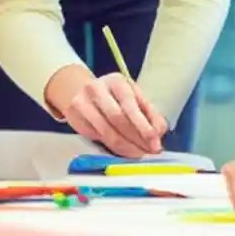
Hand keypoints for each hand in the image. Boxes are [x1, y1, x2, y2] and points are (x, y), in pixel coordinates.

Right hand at [48, 68, 166, 157]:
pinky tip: (124, 151)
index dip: (143, 126)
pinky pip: (96, 137)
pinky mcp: (74, 118)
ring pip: (106, 132)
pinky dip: (112, 148)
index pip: (130, 105)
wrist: (79, 90)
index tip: (155, 142)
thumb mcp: (134, 96)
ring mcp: (82, 103)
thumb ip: (150, 113)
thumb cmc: (114, 95)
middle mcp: (96, 89)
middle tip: (148, 152)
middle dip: (136, 139)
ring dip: (125, 147)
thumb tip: (159, 132)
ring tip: (138, 154)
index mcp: (116, 81)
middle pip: (117, 119)